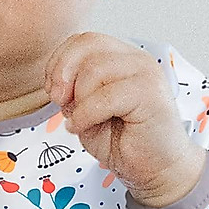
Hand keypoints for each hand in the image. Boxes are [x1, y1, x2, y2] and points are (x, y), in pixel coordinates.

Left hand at [45, 32, 205, 208]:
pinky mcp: (151, 94)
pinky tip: (83, 128)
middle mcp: (136, 59)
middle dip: (63, 74)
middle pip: (87, 45)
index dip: (59, 61)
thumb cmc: (123, 140)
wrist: (155, 169)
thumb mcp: (85, 107)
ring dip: (77, 99)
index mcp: (122, 57)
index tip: (52, 90)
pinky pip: (105, 96)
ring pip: (94, 69)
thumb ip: (72, 87)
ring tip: (80, 120)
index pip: (83, 39)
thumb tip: (57, 81)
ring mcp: (146, 74)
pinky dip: (85, 115)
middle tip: (60, 102)